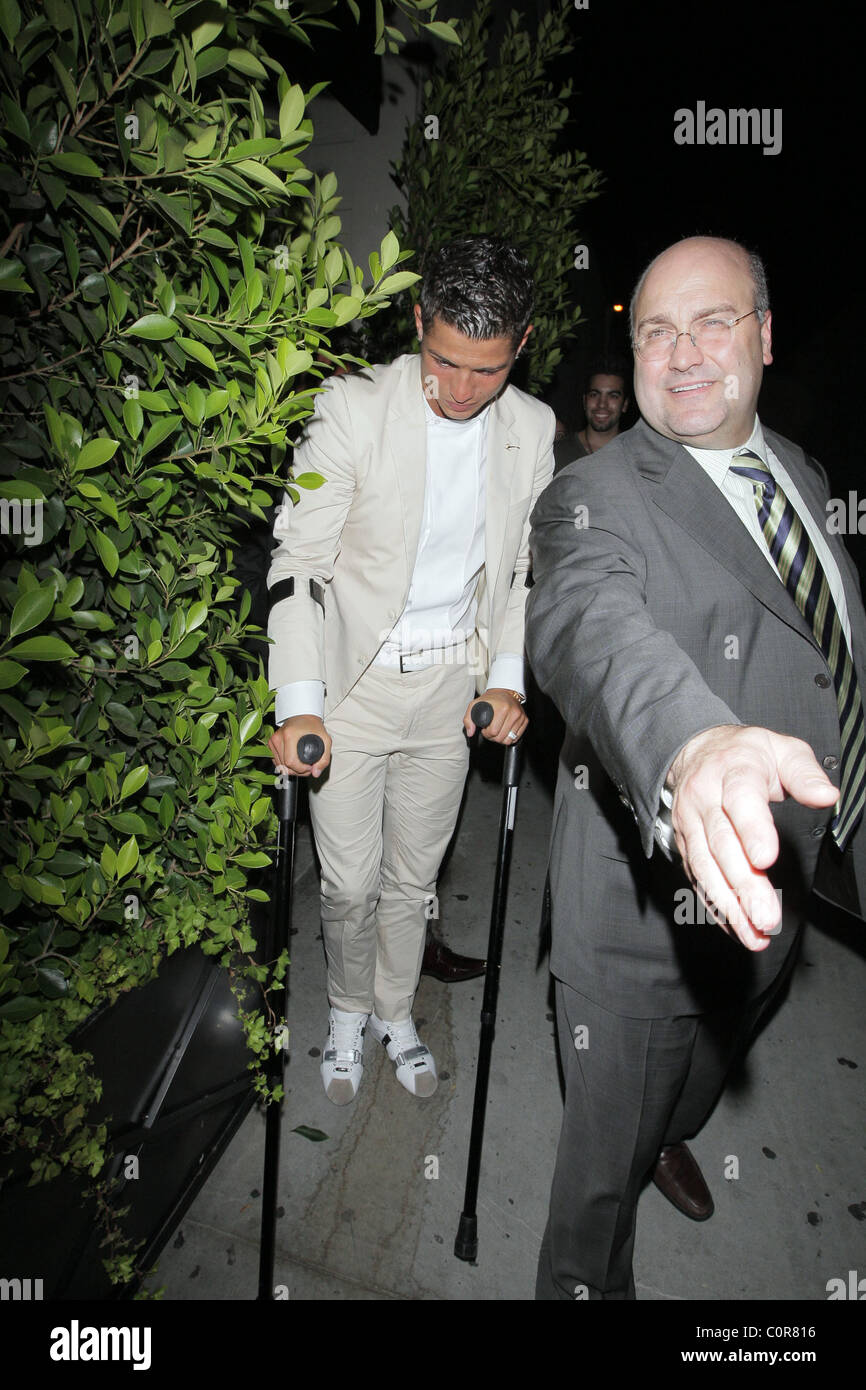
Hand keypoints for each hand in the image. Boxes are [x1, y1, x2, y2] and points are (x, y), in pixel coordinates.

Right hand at [268, 715, 330, 777]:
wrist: (303, 715)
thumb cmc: (313, 726)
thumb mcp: (325, 740)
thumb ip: (324, 759)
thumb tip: (316, 773)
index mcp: (290, 735)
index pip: (291, 762)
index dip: (301, 769)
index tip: (310, 767)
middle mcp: (278, 738)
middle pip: (285, 766)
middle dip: (298, 772)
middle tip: (308, 767)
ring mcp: (273, 741)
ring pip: (280, 766)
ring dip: (291, 770)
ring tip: (302, 765)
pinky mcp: (271, 744)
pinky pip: (276, 762)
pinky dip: (285, 766)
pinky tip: (294, 762)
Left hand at [463, 689, 527, 743]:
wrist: (505, 691)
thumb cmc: (490, 700)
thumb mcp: (475, 705)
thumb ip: (468, 719)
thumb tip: (470, 732)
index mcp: (502, 708)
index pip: (493, 731)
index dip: (486, 733)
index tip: (485, 729)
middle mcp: (513, 712)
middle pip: (501, 737)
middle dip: (493, 737)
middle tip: (490, 731)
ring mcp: (520, 716)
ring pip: (509, 740)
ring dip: (501, 739)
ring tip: (497, 731)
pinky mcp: (525, 720)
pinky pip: (516, 737)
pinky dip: (509, 737)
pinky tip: (504, 731)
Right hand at [666, 725, 838, 950]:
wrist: (695, 749)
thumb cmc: (745, 754)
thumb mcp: (782, 749)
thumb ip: (805, 773)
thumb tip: (826, 795)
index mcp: (732, 771)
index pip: (740, 801)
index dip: (752, 830)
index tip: (766, 858)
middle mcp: (704, 799)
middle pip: (721, 844)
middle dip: (743, 884)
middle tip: (765, 916)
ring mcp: (690, 824)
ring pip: (704, 867)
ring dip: (727, 904)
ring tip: (753, 932)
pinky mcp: (685, 844)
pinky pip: (696, 878)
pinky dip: (714, 906)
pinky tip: (734, 926)